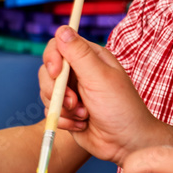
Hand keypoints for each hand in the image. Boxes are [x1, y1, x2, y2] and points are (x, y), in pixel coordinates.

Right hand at [40, 26, 171, 164]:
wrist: (126, 143)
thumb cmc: (120, 108)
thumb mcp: (99, 78)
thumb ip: (79, 54)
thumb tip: (62, 29)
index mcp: (90, 58)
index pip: (59, 45)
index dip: (52, 57)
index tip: (55, 73)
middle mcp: (80, 72)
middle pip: (48, 70)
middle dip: (56, 90)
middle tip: (73, 102)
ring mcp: (73, 92)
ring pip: (47, 92)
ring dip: (63, 108)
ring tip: (83, 115)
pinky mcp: (68, 111)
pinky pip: (51, 112)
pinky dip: (64, 121)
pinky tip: (82, 125)